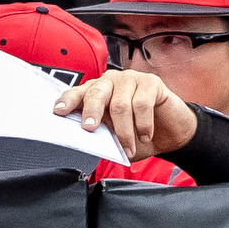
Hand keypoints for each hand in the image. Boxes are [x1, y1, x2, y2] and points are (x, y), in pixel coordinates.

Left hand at [53, 71, 196, 159]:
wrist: (169, 133)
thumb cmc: (136, 133)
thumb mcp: (112, 136)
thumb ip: (99, 132)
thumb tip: (83, 140)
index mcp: (95, 92)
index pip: (77, 93)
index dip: (68, 101)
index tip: (58, 111)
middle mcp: (110, 81)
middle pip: (96, 93)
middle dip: (91, 113)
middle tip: (89, 129)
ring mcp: (131, 79)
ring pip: (120, 104)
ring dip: (124, 131)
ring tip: (129, 148)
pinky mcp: (151, 82)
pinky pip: (142, 103)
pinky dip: (142, 124)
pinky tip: (145, 136)